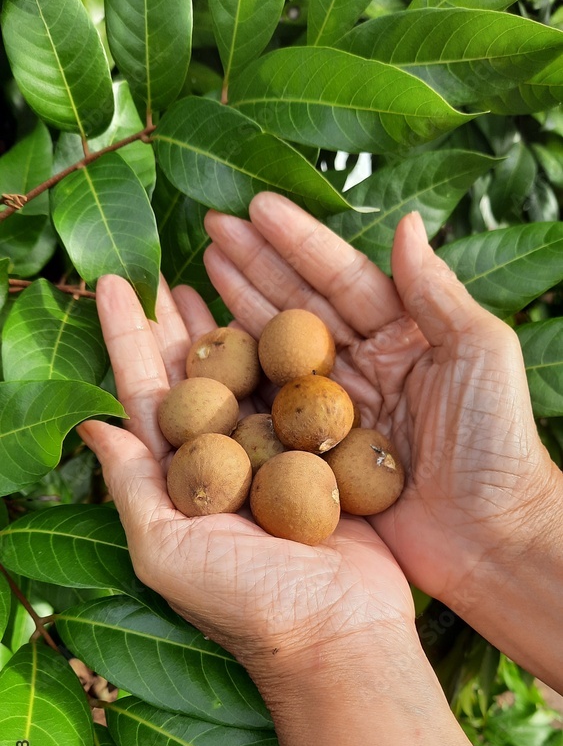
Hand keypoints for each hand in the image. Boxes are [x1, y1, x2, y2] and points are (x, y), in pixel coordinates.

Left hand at [78, 270, 416, 700]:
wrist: (339, 634)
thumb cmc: (246, 603)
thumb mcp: (167, 551)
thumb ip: (130, 486)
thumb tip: (88, 425)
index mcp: (175, 481)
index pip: (142, 395)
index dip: (126, 339)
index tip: (114, 284)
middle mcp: (219, 463)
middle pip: (190, 377)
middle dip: (171, 324)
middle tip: (158, 267)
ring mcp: (271, 457)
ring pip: (245, 376)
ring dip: (225, 326)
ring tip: (208, 277)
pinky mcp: (321, 456)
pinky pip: (300, 393)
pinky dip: (288, 352)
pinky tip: (279, 314)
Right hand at [204, 193, 560, 618]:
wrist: (489, 537)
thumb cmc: (497, 443)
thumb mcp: (480, 354)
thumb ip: (436, 292)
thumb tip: (405, 223)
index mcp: (406, 333)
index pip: (342, 277)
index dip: (298, 242)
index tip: (255, 208)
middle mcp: (367, 364)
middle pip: (300, 305)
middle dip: (255, 263)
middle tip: (210, 226)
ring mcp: (338, 410)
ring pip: (279, 350)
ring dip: (239, 307)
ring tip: (200, 268)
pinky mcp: (318, 454)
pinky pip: (270, 409)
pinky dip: (239, 380)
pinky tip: (207, 350)